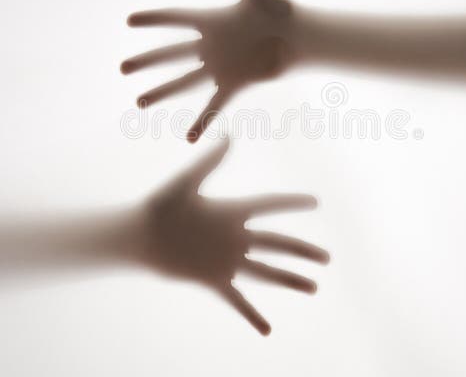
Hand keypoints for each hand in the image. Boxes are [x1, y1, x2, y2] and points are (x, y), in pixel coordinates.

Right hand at [121, 0, 295, 142]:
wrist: (302, 38)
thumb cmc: (280, 10)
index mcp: (212, 21)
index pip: (175, 19)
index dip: (153, 20)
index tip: (129, 21)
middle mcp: (211, 46)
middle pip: (171, 56)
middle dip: (146, 62)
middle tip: (122, 69)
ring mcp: (220, 67)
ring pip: (183, 83)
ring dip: (162, 93)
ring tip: (139, 102)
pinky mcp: (234, 84)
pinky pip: (213, 106)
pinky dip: (202, 123)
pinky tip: (188, 139)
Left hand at [131, 139, 328, 334]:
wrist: (138, 237)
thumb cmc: (159, 206)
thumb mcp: (185, 183)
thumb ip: (208, 162)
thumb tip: (229, 136)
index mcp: (231, 212)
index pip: (269, 206)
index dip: (292, 204)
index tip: (316, 202)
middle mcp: (235, 237)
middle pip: (277, 244)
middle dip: (302, 251)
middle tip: (327, 257)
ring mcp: (227, 260)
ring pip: (266, 272)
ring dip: (290, 280)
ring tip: (314, 287)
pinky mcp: (213, 279)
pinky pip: (237, 300)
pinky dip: (252, 315)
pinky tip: (267, 329)